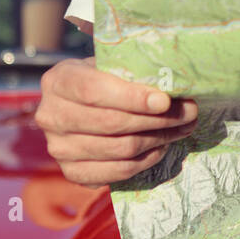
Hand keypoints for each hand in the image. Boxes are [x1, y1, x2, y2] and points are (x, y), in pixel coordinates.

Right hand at [36, 57, 198, 186]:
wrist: (77, 105)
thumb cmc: (101, 77)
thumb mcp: (108, 64)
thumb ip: (132, 71)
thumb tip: (175, 86)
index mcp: (58, 81)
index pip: (94, 91)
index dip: (132, 98)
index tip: (165, 100)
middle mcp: (50, 116)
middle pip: (111, 123)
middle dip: (157, 120)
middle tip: (189, 113)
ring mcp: (58, 149)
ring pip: (119, 149)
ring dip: (158, 139)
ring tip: (181, 128)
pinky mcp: (71, 174)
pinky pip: (116, 172)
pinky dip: (145, 160)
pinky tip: (161, 146)